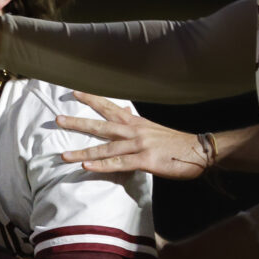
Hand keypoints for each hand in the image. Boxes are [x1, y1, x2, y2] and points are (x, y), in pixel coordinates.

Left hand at [57, 92, 210, 178]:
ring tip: (64, 155)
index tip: (75, 92)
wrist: (200, 150)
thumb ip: (134, 123)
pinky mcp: (145, 160)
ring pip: (105, 148)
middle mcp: (134, 131)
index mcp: (135, 122)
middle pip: (101, 125)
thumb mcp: (152, 129)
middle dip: (78, 123)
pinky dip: (102, 165)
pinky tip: (87, 166)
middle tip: (57, 120)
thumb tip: (121, 113)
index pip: (110, 108)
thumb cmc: (175, 143)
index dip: (92, 100)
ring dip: (83, 152)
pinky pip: (119, 163)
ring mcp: (139, 145)